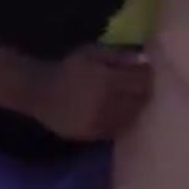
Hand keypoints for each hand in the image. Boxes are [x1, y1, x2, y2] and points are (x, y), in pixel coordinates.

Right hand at [28, 45, 152, 140]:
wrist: (40, 92)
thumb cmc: (68, 69)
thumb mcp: (91, 53)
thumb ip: (117, 56)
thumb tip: (141, 59)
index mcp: (107, 80)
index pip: (141, 81)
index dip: (147, 76)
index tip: (148, 71)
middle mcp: (107, 103)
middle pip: (140, 100)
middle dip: (145, 92)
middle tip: (145, 87)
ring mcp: (100, 121)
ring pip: (131, 117)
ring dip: (137, 108)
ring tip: (135, 100)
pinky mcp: (93, 135)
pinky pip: (117, 130)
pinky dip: (123, 122)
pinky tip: (122, 114)